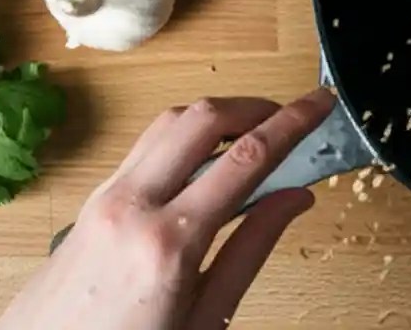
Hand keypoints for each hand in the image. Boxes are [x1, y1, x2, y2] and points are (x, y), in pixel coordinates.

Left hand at [0, 89, 333, 329]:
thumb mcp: (205, 320)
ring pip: (168, 123)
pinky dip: (185, 137)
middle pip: (201, 118)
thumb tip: (295, 198)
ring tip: (254, 132)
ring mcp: (105, 198)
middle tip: (289, 115)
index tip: (320, 102)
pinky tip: (208, 159)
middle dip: (254, 105)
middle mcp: (132, 206)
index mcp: (169, 244)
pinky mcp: (90, 200)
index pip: (246, 159)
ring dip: (217, 115)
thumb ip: (251, 252)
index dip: (292, 122)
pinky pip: (145, 148)